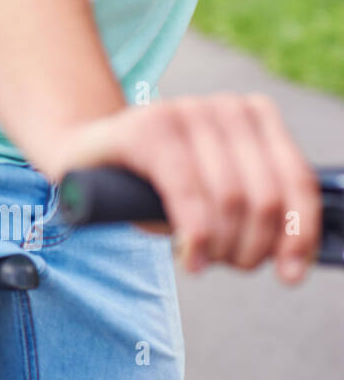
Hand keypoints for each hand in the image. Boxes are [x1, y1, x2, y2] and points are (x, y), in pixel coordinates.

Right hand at [44, 94, 320, 284]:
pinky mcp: (146, 129)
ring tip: (205, 261)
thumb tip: (289, 259)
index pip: (295, 179)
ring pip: (230, 198)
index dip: (299, 232)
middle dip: (252, 246)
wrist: (80, 155)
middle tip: (231, 265)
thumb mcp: (210, 192)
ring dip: (223, 247)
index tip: (290, 273)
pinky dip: (195, 235)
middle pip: (263, 195)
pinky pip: (188, 192)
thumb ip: (250, 210)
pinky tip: (190, 257)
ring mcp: (183, 112)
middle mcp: (222, 106)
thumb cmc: (148, 181)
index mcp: (251, 116)